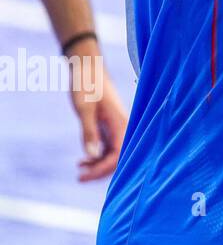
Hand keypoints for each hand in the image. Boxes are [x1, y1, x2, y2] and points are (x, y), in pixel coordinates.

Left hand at [67, 54, 126, 181]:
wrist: (86, 67)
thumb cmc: (86, 84)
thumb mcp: (84, 108)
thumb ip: (88, 132)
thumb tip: (91, 155)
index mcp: (121, 122)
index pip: (118, 155)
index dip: (103, 169)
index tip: (84, 175)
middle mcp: (122, 126)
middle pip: (117, 157)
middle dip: (100, 171)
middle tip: (79, 177)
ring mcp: (116, 126)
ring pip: (112, 153)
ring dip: (97, 164)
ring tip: (79, 168)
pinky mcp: (109, 125)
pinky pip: (107, 147)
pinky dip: (96, 155)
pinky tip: (83, 159)